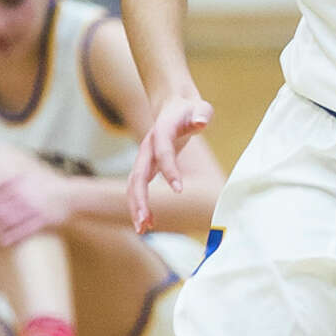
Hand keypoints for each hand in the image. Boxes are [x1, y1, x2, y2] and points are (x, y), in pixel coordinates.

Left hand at [0, 159, 73, 246]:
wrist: (71, 194)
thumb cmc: (47, 187)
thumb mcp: (26, 178)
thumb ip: (5, 181)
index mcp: (16, 186)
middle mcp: (23, 197)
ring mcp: (33, 208)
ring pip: (8, 221)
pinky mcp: (43, 219)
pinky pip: (26, 229)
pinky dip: (13, 235)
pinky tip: (3, 242)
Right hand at [127, 95, 213, 233]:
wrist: (172, 106)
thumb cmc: (190, 110)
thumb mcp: (200, 108)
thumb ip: (201, 114)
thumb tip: (200, 122)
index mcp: (161, 132)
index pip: (163, 152)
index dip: (170, 170)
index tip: (179, 190)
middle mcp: (148, 147)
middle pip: (138, 174)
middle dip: (140, 199)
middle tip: (145, 222)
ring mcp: (144, 158)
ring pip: (134, 185)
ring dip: (136, 206)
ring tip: (144, 229)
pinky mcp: (146, 167)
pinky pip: (138, 188)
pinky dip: (140, 205)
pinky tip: (149, 223)